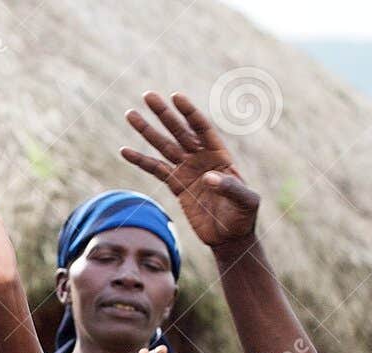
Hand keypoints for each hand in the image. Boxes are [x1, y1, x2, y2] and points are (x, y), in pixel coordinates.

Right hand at [121, 92, 259, 251]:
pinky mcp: (176, 186)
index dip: (189, 113)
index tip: (175, 97)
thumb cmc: (243, 217)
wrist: (229, 237)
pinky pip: (155, 169)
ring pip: (163, 146)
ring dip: (147, 131)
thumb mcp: (246, 201)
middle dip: (163, 114)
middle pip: (179, 131)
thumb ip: (230, 188)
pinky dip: (140, 160)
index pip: (201, 128)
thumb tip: (208, 178)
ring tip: (130, 115)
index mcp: (219, 155)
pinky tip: (125, 151)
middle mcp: (201, 158)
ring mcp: (187, 171)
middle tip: (148, 96)